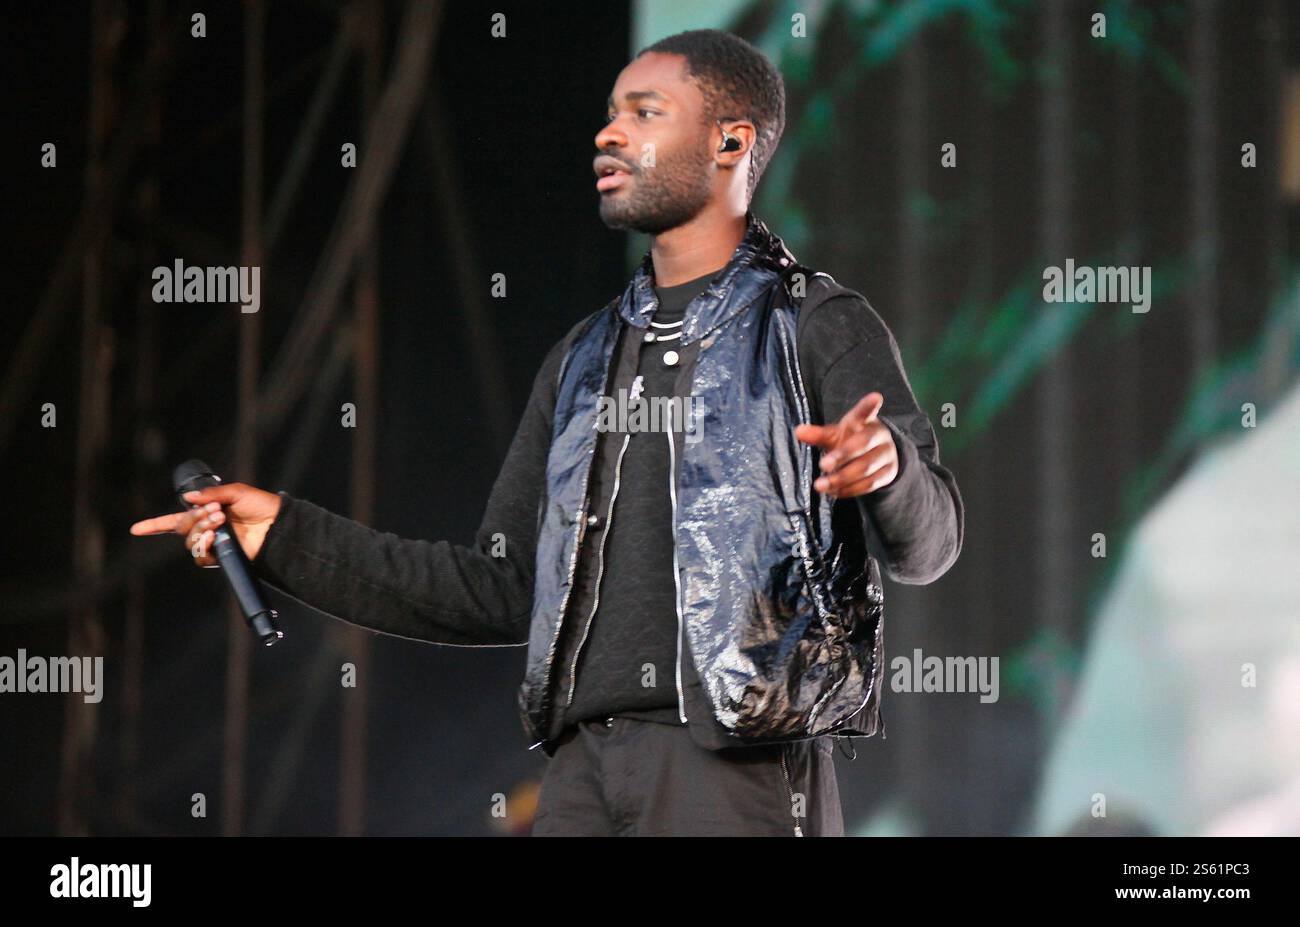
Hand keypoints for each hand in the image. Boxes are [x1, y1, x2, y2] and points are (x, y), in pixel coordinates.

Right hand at [129, 483, 282, 566]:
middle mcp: (206, 530)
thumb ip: (211, 494)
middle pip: (181, 529)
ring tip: (220, 521)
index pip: (174, 521)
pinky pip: (201, 557)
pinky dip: (204, 546)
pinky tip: (215, 537)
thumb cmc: (260, 505)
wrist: (278, 523)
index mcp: (206, 513)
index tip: (136, 529)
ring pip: (189, 542)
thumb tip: (187, 499)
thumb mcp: (236, 492)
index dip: (154, 525)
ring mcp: (213, 544)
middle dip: (193, 518)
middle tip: (216, 511)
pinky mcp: (221, 557)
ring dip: (200, 529)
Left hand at [793, 392, 898, 498]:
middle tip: (823, 465)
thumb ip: (819, 434)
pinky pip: (870, 484)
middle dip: (843, 455)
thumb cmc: (850, 441)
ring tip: (820, 485)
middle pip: (863, 444)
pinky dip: (850, 489)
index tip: (875, 397)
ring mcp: (887, 455)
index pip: (866, 412)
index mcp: (866, 421)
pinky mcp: (888, 473)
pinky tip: (834, 491)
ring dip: (842, 478)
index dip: (869, 405)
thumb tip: (798, 431)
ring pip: (866, 468)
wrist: (875, 457)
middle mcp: (880, 436)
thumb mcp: (835, 435)